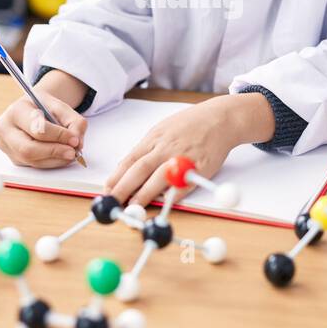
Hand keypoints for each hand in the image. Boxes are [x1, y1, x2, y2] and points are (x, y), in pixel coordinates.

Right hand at [0, 73, 87, 168]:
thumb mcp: (61, 107)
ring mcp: (6, 146)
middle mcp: (5, 129)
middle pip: (28, 149)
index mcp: (16, 111)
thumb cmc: (45, 108)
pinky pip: (33, 165)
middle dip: (54, 152)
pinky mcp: (13, 158)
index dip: (58, 136)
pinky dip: (50, 162)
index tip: (74, 139)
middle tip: (73, 152)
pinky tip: (60, 155)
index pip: (36, 129)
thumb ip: (74, 122)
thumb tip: (77, 143)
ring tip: (70, 153)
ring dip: (55, 160)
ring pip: (32, 161)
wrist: (33, 110)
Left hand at [105, 93, 272, 205]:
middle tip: (113, 204)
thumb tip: (127, 168)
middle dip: (123, 189)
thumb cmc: (189, 125)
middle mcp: (165, 147)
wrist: (220, 118)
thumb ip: (146, 149)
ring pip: (158, 178)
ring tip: (133, 209)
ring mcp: (182, 157)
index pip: (130, 160)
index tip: (107, 191)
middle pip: (139, 170)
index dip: (117, 177)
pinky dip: (171, 195)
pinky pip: (183, 184)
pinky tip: (162, 204)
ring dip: (144, 195)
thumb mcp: (162, 130)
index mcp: (154, 138)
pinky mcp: (199, 167)